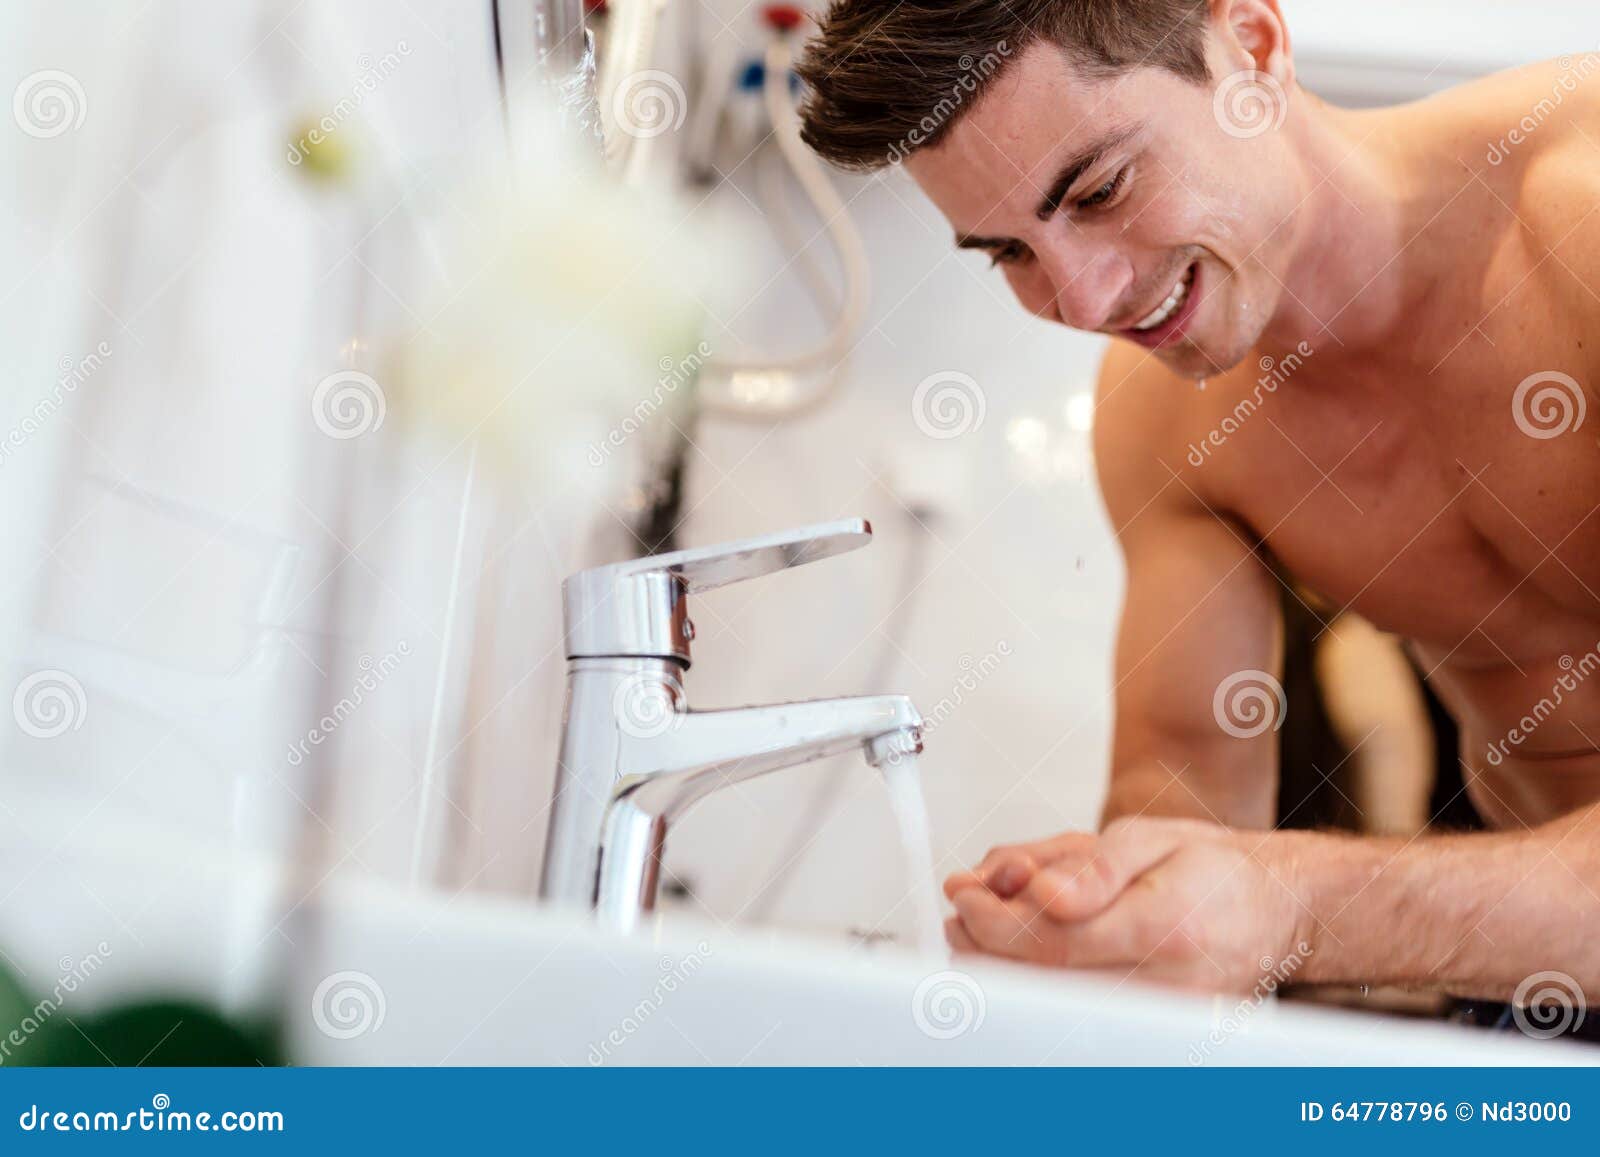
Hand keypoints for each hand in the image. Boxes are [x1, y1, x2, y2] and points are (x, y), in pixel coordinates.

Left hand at [942, 818, 1313, 992]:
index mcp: (1164, 926)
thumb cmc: (1213, 869)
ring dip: (1004, 964)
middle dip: (986, 943)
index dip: (993, 920)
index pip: (1052, 941)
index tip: (963, 892)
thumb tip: (1034, 892)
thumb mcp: (1147, 837)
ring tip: (991, 921)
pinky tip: (1029, 949)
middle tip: (965, 908)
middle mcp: (1166, 985)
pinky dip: (1039, 981)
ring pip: (1052, 1004)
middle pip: (1043, 983)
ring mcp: (1163, 1020)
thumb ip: (1085, 864)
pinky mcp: (1157, 1035)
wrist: (1277, 910)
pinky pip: (1078, 1014)